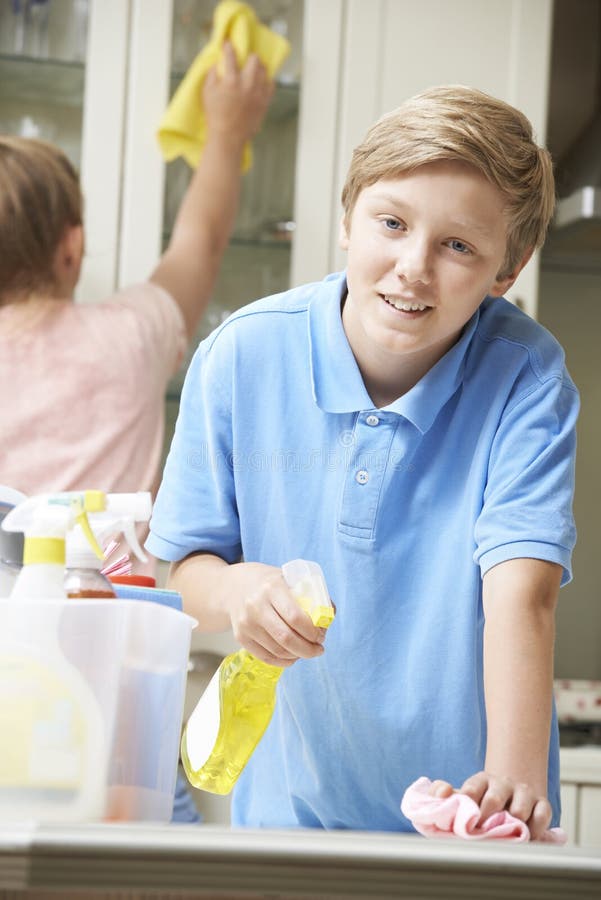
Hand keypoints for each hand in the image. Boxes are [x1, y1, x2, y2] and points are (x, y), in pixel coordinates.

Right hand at [203, 41, 273, 147]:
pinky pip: (271, 85)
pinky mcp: (265, 103)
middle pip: (254, 60)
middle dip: (249, 57)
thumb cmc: (215, 115)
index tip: (228, 44)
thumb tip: (217, 65)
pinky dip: (266, 81)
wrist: (228, 137)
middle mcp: (247, 85)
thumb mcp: (207, 93)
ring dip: (259, 68)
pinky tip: (261, 82)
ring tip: (254, 70)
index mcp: (231, 81)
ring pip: (264, 71)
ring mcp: (258, 94)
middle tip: (246, 59)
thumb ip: (212, 75)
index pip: (231, 56)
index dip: (229, 47)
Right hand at [224, 562, 326, 666]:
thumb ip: (310, 595)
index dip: (313, 632)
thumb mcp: (288, 580)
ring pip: (277, 650)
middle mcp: (256, 606)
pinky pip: (265, 657)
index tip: (321, 635)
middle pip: (286, 638)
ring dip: (298, 656)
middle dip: (308, 649)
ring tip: (307, 651)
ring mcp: (246, 623)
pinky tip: (293, 657)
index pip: (296, 617)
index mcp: (272, 588)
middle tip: (319, 649)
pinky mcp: (240, 637)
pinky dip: (283, 661)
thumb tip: (328, 617)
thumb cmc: (268, 583)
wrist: (232, 587)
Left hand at [430, 772, 551, 840]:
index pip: (471, 789)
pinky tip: (528, 837)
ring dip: (513, 825)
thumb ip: (448, 794)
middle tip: (481, 833)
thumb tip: (440, 792)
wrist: (515, 783)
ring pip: (520, 809)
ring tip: (506, 837)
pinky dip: (537, 830)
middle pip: (493, 799)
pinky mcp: (542, 803)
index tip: (464, 821)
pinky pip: (543, 816)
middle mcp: (503, 784)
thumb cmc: (486, 795)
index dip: (467, 803)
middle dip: (486, 818)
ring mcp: (523, 792)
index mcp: (481, 780)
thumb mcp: (467, 792)